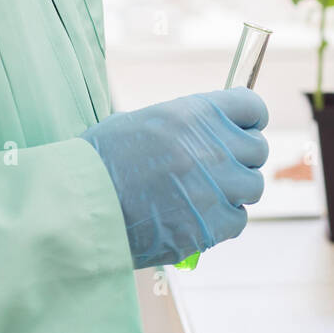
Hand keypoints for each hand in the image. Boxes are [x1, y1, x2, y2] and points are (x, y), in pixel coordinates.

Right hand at [80, 89, 268, 268]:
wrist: (76, 207)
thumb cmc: (100, 163)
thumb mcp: (142, 122)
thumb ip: (187, 124)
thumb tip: (216, 130)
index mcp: (195, 114)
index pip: (253, 107)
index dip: (249, 119)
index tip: (244, 128)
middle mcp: (213, 147)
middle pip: (257, 149)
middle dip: (241, 157)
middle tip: (216, 168)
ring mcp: (215, 187)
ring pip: (252, 186)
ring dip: (234, 190)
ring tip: (203, 194)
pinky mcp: (211, 225)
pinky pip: (239, 220)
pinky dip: (223, 221)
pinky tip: (197, 217)